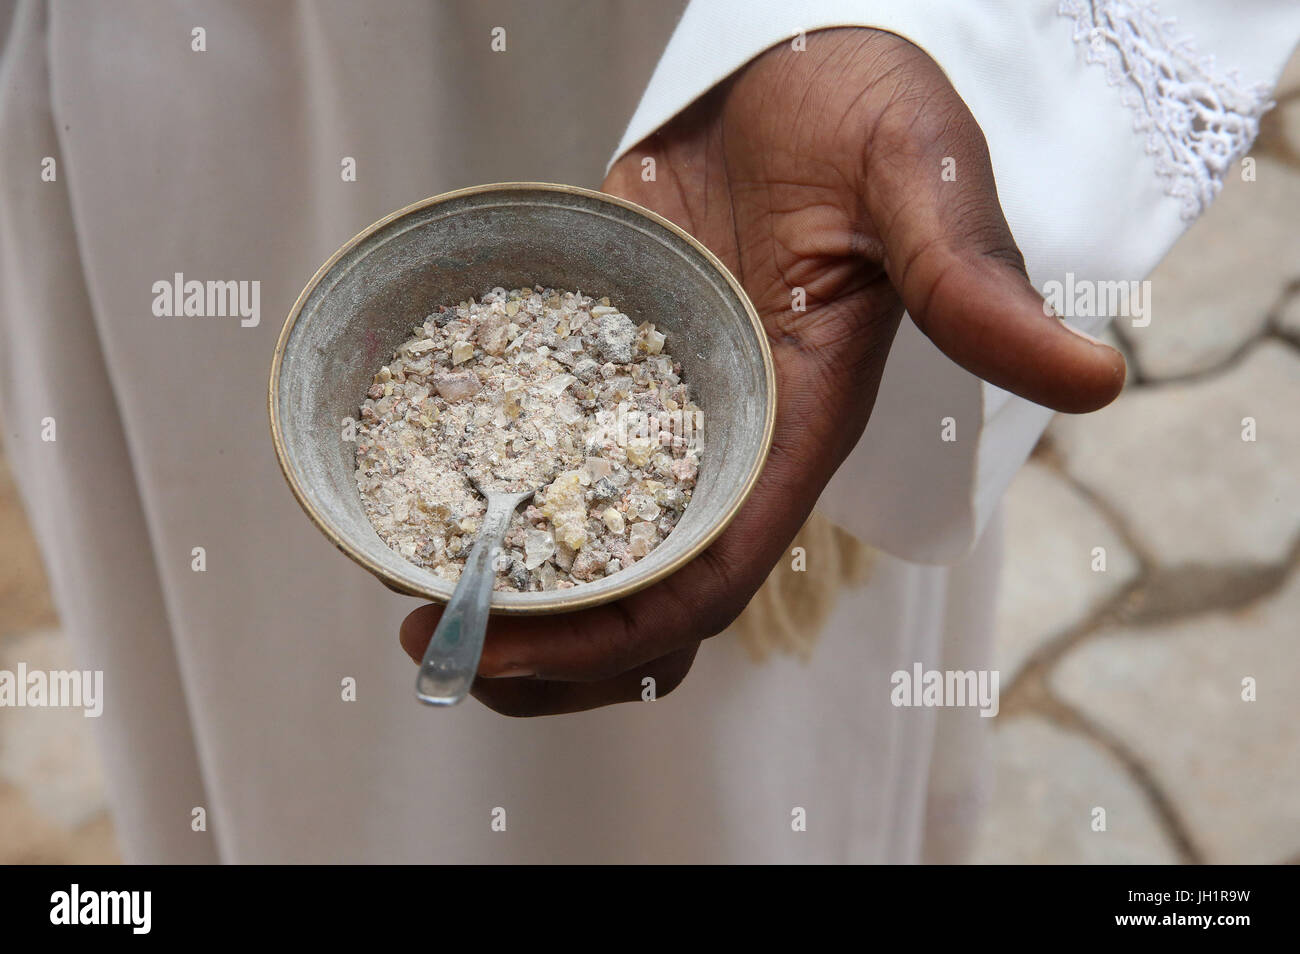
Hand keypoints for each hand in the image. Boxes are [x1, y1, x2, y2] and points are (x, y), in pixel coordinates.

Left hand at [400, 27, 1124, 714]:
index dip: (611, 634)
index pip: (709, 575)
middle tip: (424, 642)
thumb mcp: (920, 185)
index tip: (499, 649)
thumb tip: (1097, 380)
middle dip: (547, 646)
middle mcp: (730, 443)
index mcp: (796, 432)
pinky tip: (418, 495)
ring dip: (518, 591)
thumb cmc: (874, 116)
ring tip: (407, 588)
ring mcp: (665, 410)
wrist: (804, 67)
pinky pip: (551, 456)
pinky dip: (497, 495)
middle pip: (646, 598)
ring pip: (596, 548)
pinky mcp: (611, 363)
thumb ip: (976, 283)